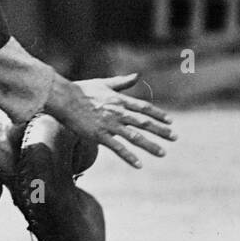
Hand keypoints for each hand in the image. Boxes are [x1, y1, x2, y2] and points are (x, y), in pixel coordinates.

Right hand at [52, 72, 175, 168]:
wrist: (64, 99)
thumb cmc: (82, 90)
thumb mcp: (104, 83)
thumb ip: (122, 82)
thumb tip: (137, 75)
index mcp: (120, 100)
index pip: (144, 108)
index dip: (158, 115)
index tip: (171, 122)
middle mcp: (118, 112)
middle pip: (144, 122)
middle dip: (161, 130)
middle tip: (175, 137)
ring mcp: (110, 124)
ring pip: (135, 137)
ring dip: (150, 145)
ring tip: (163, 153)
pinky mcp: (99, 135)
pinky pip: (117, 148)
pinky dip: (129, 157)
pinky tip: (139, 165)